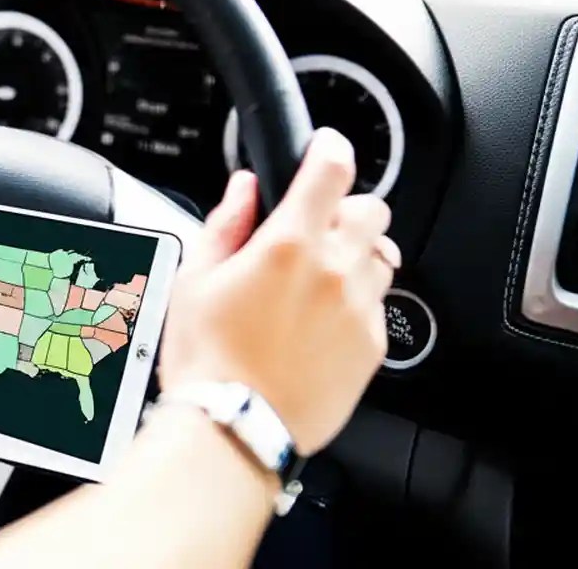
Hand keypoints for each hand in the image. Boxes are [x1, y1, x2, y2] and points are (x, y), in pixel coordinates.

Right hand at [159, 128, 397, 454]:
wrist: (233, 427)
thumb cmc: (207, 360)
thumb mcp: (195, 279)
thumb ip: (226, 223)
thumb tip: (245, 189)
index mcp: (287, 244)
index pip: (332, 170)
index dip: (330, 149)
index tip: (325, 149)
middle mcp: (334, 271)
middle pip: (371, 211)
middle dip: (346, 211)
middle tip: (317, 230)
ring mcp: (359, 310)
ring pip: (381, 258)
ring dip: (356, 257)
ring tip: (318, 283)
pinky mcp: (373, 346)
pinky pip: (378, 307)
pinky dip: (356, 304)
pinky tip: (320, 324)